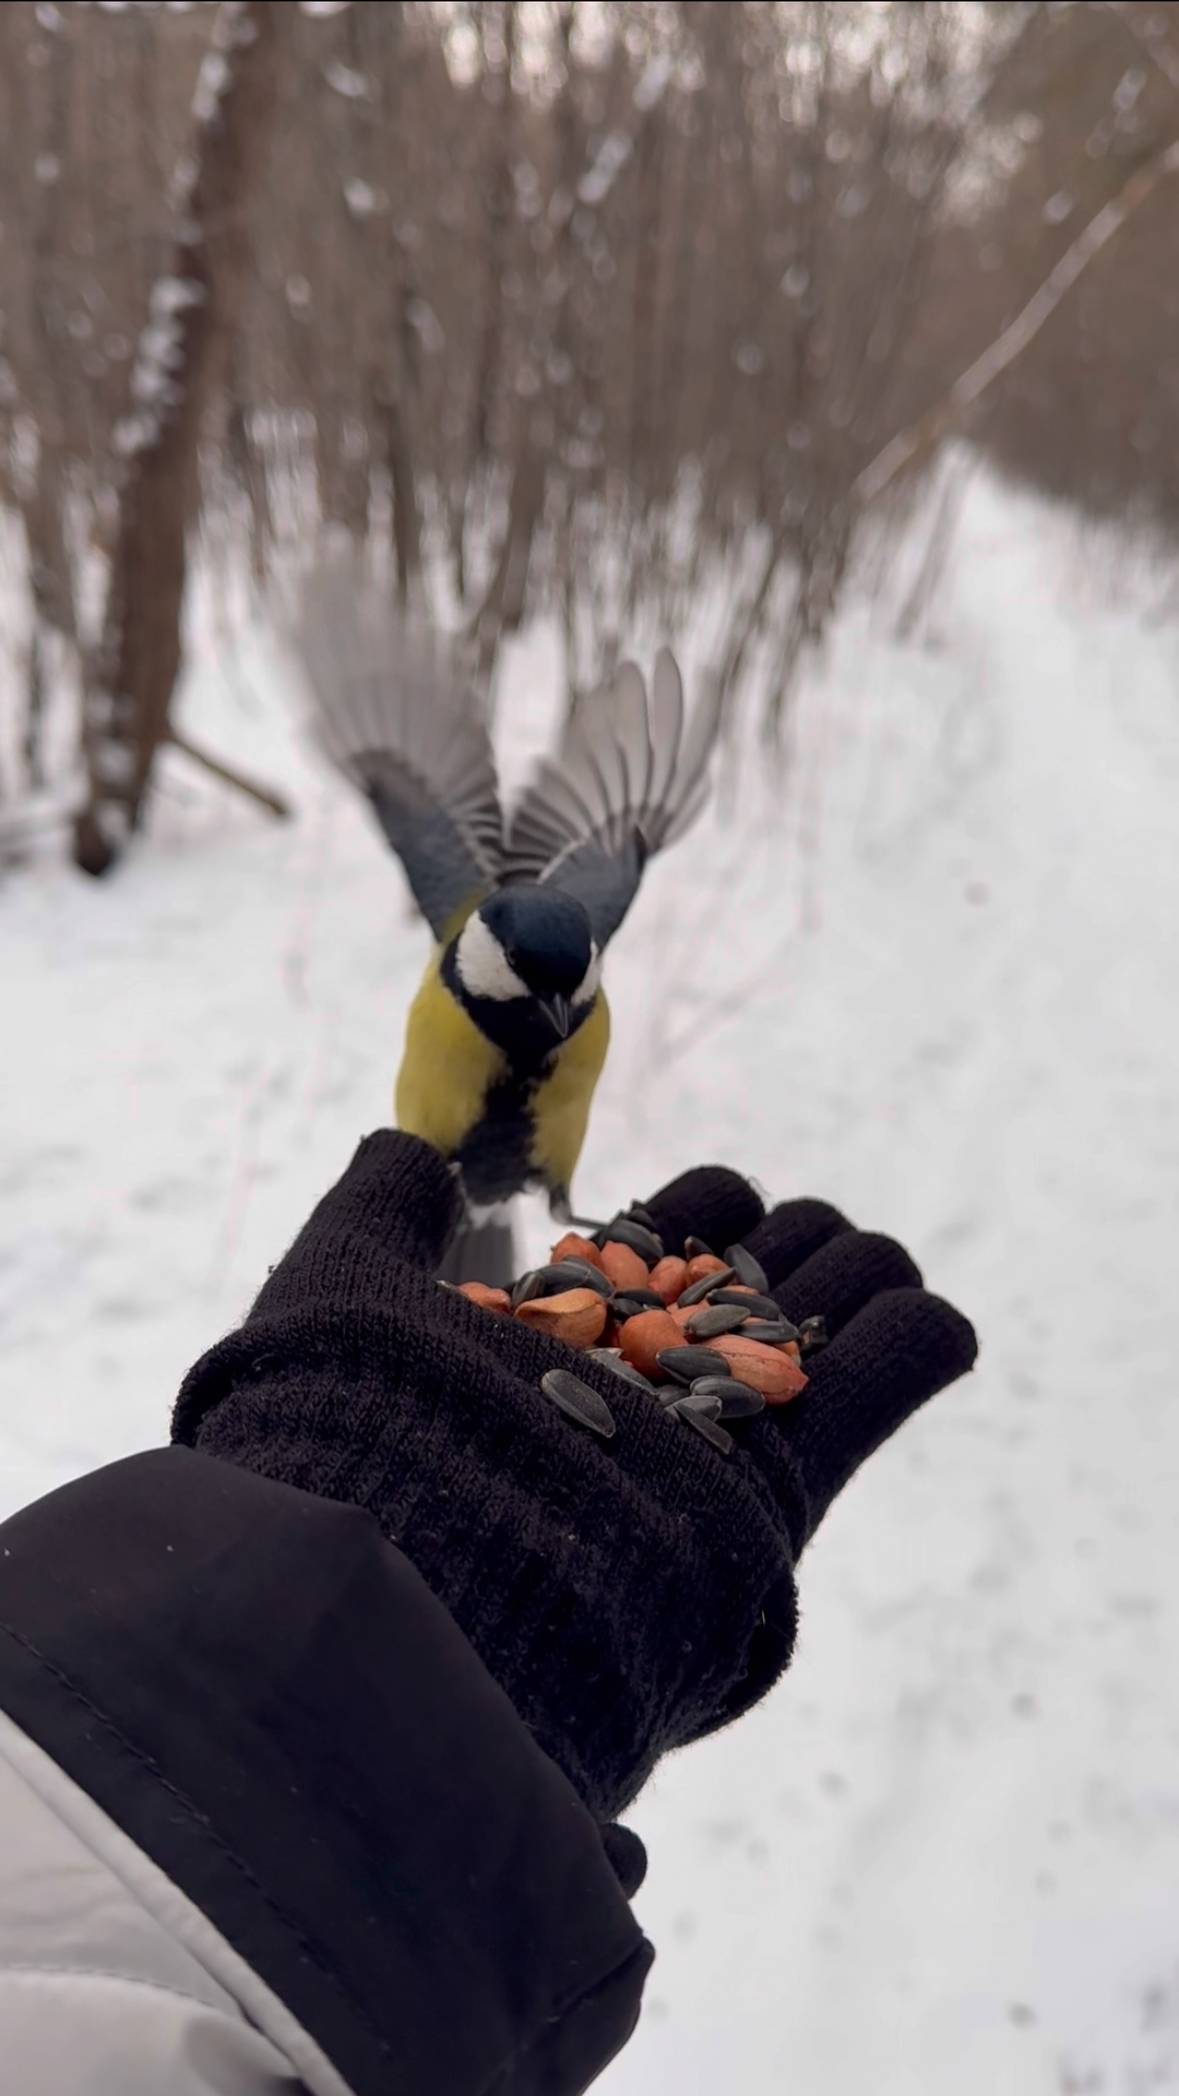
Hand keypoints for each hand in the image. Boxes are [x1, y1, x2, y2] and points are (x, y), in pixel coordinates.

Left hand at [174, 1135, 975, 1822]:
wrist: (401, 1586)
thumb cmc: (355, 1428)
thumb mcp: (342, 1290)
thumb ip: (376, 1214)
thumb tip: (406, 1155)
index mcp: (551, 1350)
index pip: (646, 1264)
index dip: (689, 1216)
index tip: (712, 1199)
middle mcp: (632, 1400)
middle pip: (738, 1298)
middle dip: (783, 1251)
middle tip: (807, 1232)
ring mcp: (705, 1444)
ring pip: (811, 1340)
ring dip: (854, 1283)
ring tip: (877, 1264)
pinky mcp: (772, 1496)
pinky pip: (865, 1407)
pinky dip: (913, 1352)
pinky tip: (939, 1326)